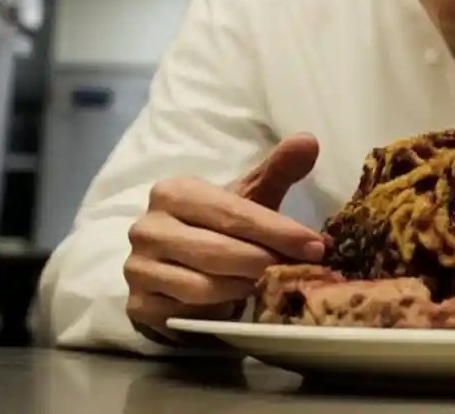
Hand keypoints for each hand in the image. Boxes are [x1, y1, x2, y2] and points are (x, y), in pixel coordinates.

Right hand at [124, 134, 324, 340]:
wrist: (178, 268)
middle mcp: (147, 228)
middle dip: (266, 261)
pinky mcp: (139, 305)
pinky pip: (187, 314)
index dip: (277, 230)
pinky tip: (241, 306)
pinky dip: (219, 313)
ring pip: (203, 286)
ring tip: (273, 285)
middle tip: (303, 269)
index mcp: (172, 192)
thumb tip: (309, 141)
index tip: (316, 245)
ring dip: (246, 288)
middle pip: (217, 250)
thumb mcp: (246, 199)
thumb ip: (276, 170)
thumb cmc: (218, 228)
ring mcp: (138, 269)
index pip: (232, 212)